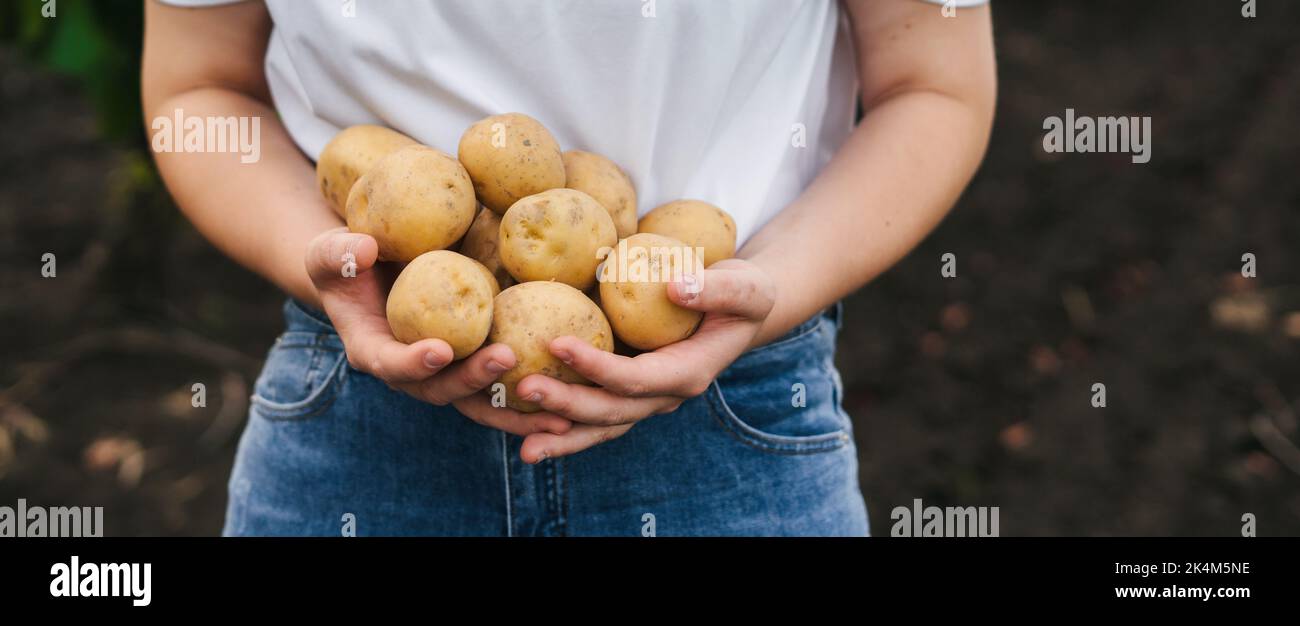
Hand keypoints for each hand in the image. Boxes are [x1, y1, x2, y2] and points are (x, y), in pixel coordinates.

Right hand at [305, 228, 570, 435]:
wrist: (372, 275)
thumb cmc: (348, 260)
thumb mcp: (330, 252)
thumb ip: (339, 252)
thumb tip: (365, 249)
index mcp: (373, 350)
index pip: (390, 364)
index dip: (413, 362)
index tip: (439, 349)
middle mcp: (411, 372)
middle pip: (443, 389)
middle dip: (474, 378)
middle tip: (507, 358)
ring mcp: (444, 375)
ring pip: (479, 402)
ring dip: (515, 410)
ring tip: (556, 413)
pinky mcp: (472, 366)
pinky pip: (502, 390)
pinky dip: (531, 400)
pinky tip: (571, 403)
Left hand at [510, 259, 774, 461]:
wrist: (742, 313)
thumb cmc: (745, 294)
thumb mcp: (747, 287)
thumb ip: (716, 288)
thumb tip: (675, 287)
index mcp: (688, 374)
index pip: (636, 378)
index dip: (597, 367)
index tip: (557, 343)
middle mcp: (665, 396)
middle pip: (611, 411)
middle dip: (566, 405)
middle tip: (524, 389)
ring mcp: (646, 399)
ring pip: (600, 426)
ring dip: (561, 435)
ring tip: (524, 447)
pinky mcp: (629, 391)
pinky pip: (594, 415)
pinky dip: (563, 427)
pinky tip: (527, 430)